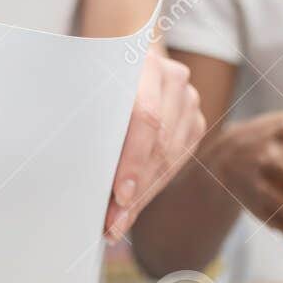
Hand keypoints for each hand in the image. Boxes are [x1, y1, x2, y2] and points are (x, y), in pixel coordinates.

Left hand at [106, 52, 205, 240]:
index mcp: (146, 64)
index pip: (145, 119)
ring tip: (118, 224)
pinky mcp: (195, 123)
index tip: (119, 197)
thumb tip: (87, 179)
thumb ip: (94, 121)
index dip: (132, 162)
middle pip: (159, 145)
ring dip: (143, 196)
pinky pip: (177, 163)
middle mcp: (175, 81)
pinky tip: (134, 207)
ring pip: (170, 158)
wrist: (126, 57)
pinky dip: (153, 187)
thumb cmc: (99, 78)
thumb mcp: (91, 89)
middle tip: (112, 224)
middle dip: (135, 190)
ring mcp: (189, 101)